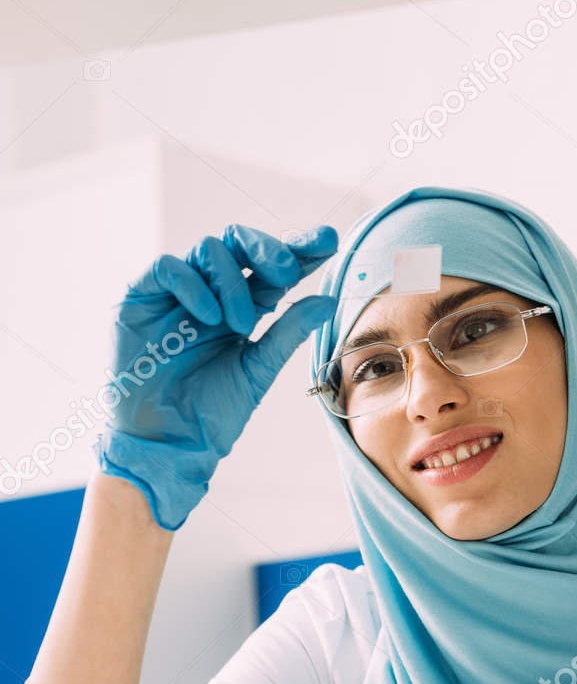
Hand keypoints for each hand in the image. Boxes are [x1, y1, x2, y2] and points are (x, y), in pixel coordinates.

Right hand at [97, 225, 338, 529]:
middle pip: (240, 244)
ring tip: (241, 324)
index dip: (300, 250)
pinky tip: (210, 317)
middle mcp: (210, 294)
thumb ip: (288, 333)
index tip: (329, 240)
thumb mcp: (259, 368)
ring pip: (208, 250)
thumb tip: (327, 299)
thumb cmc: (212, 411)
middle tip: (287, 271)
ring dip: (232, 282)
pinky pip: (167, 268)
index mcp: (243, 307)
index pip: (273, 270)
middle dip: (268, 249)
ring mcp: (175, 294)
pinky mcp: (140, 300)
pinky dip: (193, 285)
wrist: (169, 443)